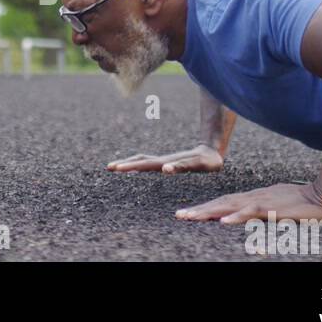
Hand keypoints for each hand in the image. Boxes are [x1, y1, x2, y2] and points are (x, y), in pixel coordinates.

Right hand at [107, 144, 223, 173]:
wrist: (212, 152)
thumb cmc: (206, 161)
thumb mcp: (196, 164)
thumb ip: (181, 166)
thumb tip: (165, 168)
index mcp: (166, 162)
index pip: (144, 164)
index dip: (130, 166)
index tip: (116, 168)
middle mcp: (162, 161)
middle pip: (140, 161)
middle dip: (124, 164)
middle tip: (108, 167)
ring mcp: (164, 161)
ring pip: (143, 161)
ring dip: (129, 164)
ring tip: (115, 167)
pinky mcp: (168, 163)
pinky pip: (149, 163)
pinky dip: (138, 165)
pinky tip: (133, 168)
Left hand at [175, 182, 321, 223]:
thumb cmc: (303, 203)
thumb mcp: (276, 208)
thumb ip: (260, 212)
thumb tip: (246, 218)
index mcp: (253, 198)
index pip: (224, 203)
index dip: (205, 207)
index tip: (187, 213)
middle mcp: (253, 198)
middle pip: (220, 203)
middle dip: (199, 209)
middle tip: (179, 215)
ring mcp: (262, 202)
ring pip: (230, 206)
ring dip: (209, 212)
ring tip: (190, 217)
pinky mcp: (273, 209)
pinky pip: (252, 213)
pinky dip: (237, 217)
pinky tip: (223, 222)